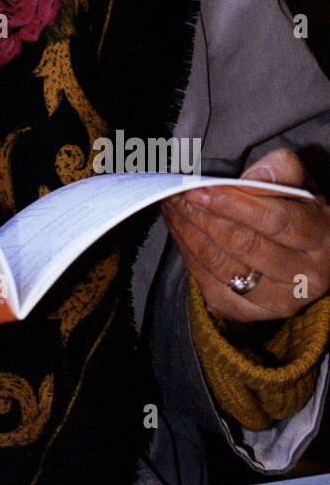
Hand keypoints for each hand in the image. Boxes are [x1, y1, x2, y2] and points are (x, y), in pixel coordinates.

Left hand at [161, 149, 329, 330]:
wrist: (300, 258)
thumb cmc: (297, 213)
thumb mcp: (299, 186)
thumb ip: (281, 171)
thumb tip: (249, 178)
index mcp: (322, 240)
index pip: (276, 221)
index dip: (234, 204)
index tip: (199, 188)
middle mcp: (306, 278)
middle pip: (244, 244)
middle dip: (203, 215)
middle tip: (175, 192)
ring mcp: (277, 302)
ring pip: (222, 265)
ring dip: (189, 231)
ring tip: (171, 204)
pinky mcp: (247, 314)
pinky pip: (207, 281)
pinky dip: (187, 251)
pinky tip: (178, 227)